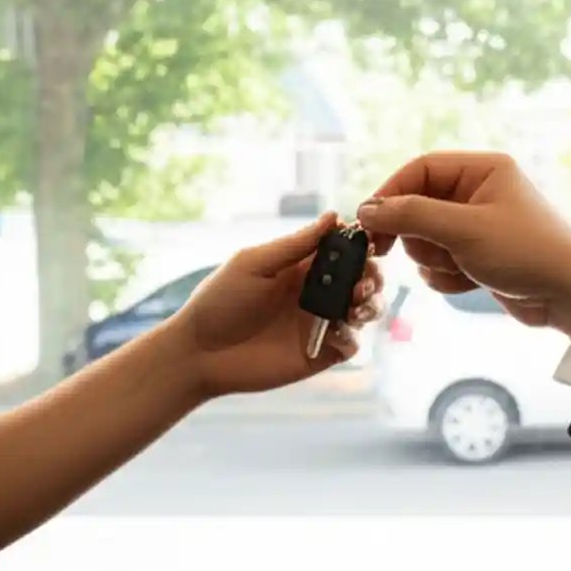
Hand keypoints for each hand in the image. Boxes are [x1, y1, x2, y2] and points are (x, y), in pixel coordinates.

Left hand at [175, 213, 384, 398]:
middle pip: (361, 280)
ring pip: (363, 311)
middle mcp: (315, 293)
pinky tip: (338, 334)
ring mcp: (319, 324)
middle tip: (363, 283)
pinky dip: (352, 338)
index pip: (343, 251)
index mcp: (301, 267)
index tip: (369, 245)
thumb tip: (333, 217)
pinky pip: (350, 345)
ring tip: (358, 306)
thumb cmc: (219, 302)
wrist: (199, 353)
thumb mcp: (253, 264)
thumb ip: (295, 245)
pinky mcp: (319, 353)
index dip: (361, 247)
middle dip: (371, 277)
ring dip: (370, 305)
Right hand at [357, 152, 570, 336]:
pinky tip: (469, 282)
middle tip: (398, 253)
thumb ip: (412, 216)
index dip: (391, 194)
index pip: (419, 169)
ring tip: (460, 268)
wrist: (570, 296)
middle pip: (417, 206)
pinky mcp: (477, 256)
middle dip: (416, 235)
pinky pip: (440, 262)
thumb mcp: (464, 230)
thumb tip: (366, 209)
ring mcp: (477, 226)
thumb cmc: (526, 252)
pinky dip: (446, 275)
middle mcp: (479, 191)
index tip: (368, 222)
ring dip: (433, 259)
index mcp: (482, 169)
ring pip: (425, 239)